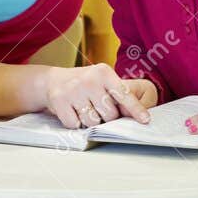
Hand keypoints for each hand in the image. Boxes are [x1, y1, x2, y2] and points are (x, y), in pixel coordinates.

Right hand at [42, 64, 158, 130]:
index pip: (124, 95)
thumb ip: (119, 96)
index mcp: (104, 72)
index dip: (136, 109)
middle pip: (110, 115)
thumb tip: (136, 116)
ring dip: (90, 121)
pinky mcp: (59, 101)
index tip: (145, 120)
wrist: (52, 80)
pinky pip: (75, 125)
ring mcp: (73, 90)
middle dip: (106, 116)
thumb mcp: (103, 82)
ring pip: (92, 122)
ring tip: (83, 108)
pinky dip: (75, 122)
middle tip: (97, 107)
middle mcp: (89, 80)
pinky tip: (71, 111)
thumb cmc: (84, 84)